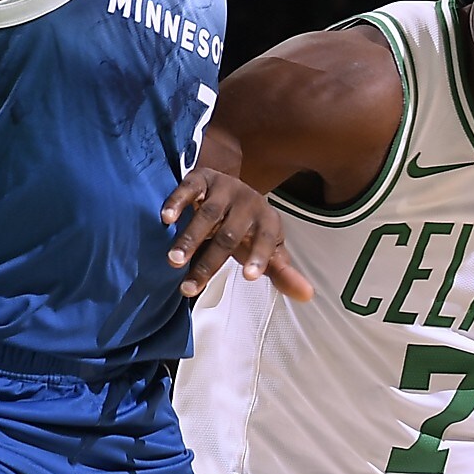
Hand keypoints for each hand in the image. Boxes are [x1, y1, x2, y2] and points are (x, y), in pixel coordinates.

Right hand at [162, 166, 313, 300]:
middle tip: (189, 288)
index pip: (267, 240)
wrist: (231, 189)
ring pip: (208, 214)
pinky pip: (188, 188)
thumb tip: (307, 295)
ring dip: (189, 239)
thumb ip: (282, 272)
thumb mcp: (267, 249)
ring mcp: (224, 187)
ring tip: (174, 261)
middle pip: (229, 234)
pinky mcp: (201, 177)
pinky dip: (177, 202)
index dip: (260, 256)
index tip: (249, 276)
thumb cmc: (249, 229)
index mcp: (268, 220)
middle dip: (209, 262)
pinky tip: (166, 219)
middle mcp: (248, 201)